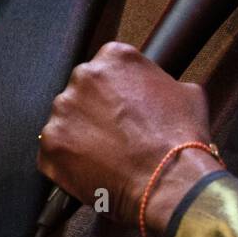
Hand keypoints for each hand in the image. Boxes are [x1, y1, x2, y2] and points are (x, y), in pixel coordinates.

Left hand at [37, 42, 224, 235]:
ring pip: (67, 119)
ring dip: (81, 133)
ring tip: (105, 153)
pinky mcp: (52, 143)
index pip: (107, 67)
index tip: (123, 106)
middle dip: (95, 109)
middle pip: (83, 90)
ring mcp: (64, 110)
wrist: (169, 179)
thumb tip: (158, 89)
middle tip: (115, 132)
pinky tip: (92, 168)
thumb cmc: (179, 137)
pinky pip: (55, 149)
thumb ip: (160, 82)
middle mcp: (84, 76)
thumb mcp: (186, 92)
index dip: (117, 90)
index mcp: (115, 57)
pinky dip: (68, 160)